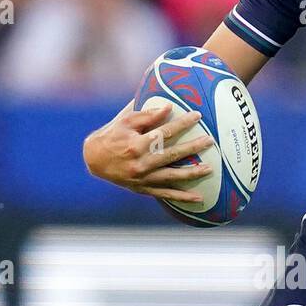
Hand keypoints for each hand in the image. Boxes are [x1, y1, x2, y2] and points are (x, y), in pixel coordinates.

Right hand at [82, 102, 213, 203]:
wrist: (94, 160)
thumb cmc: (112, 135)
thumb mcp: (125, 121)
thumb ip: (147, 114)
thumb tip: (169, 107)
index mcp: (136, 144)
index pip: (165, 132)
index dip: (182, 123)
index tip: (198, 115)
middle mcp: (140, 163)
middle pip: (172, 154)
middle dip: (193, 147)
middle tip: (210, 141)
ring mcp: (143, 178)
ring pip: (172, 177)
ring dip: (192, 174)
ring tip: (210, 169)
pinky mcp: (143, 189)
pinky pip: (166, 194)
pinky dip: (182, 197)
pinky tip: (199, 199)